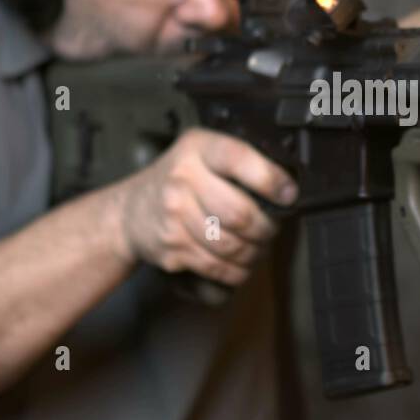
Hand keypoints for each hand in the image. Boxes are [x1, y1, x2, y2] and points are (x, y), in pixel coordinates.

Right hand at [115, 128, 297, 284]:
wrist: (130, 212)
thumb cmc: (179, 179)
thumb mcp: (202, 152)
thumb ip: (239, 159)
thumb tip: (287, 185)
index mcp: (198, 149)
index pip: (239, 159)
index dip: (270, 180)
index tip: (288, 195)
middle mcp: (183, 179)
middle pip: (239, 213)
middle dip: (266, 227)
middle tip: (272, 228)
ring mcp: (175, 216)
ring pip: (231, 246)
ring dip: (255, 252)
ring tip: (257, 246)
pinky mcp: (173, 248)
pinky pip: (217, 267)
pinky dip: (237, 271)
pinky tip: (240, 262)